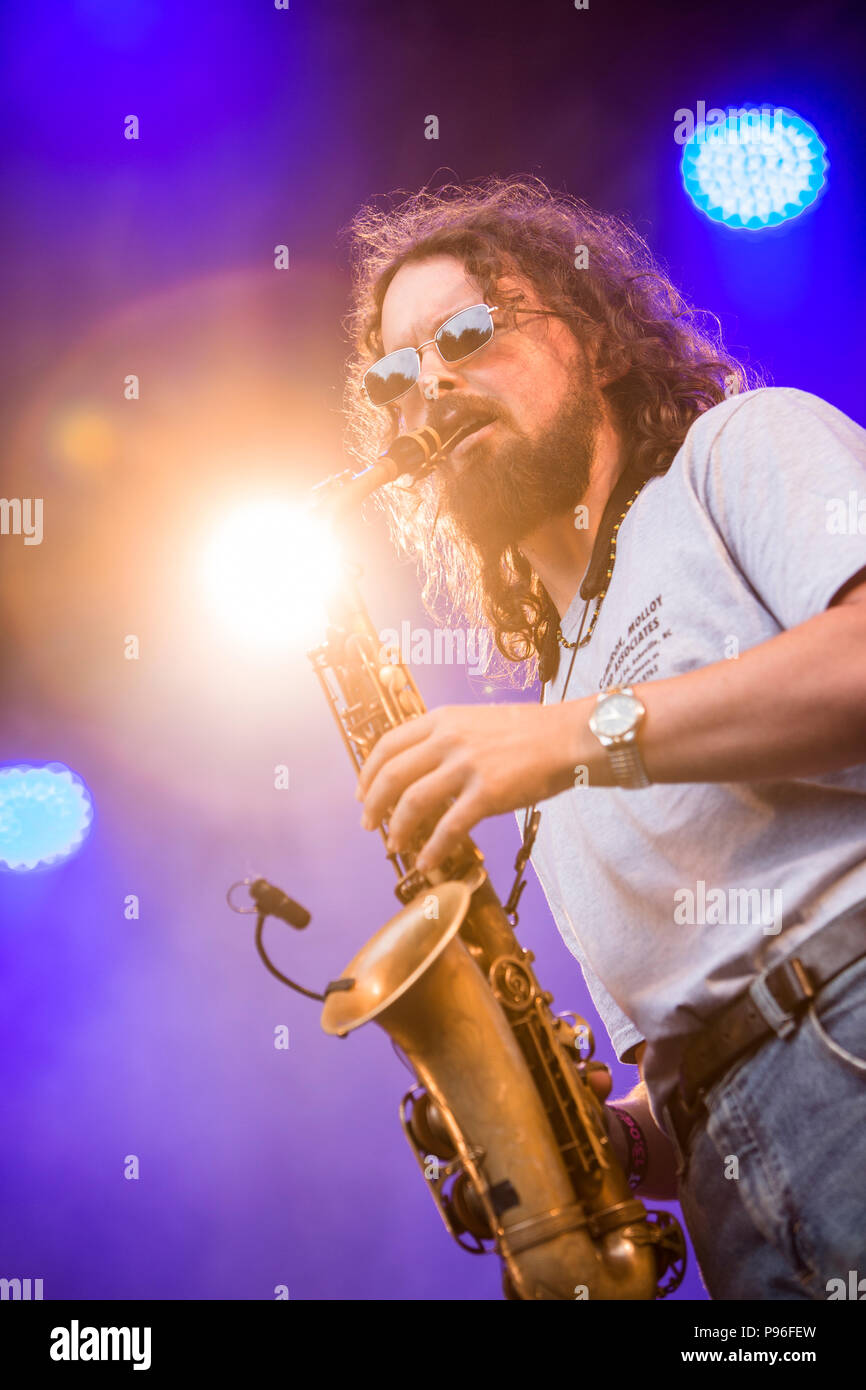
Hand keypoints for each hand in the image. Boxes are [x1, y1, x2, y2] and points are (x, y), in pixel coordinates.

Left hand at [355, 700, 590, 872]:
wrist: (568, 737)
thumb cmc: (528, 732)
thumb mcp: (476, 720)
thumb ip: (446, 738)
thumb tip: (420, 767)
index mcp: (442, 720)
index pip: (388, 745)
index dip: (368, 773)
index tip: (363, 793)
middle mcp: (449, 740)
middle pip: (392, 775)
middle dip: (375, 805)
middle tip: (370, 825)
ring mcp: (468, 766)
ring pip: (413, 802)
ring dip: (398, 828)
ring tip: (395, 844)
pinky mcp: (488, 793)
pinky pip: (450, 827)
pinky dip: (433, 849)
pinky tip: (427, 862)